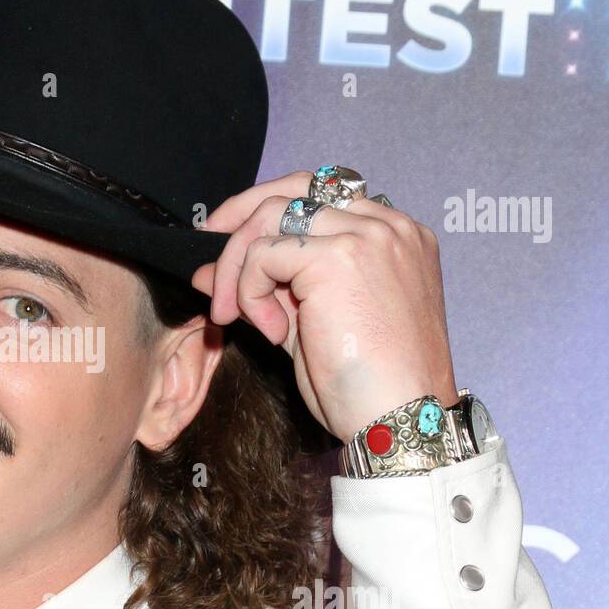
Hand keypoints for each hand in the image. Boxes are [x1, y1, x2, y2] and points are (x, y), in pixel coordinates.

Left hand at [189, 171, 458, 440]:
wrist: (401, 419)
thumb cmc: (367, 386)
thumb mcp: (312, 324)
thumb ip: (270, 288)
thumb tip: (208, 270)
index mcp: (393, 236)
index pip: (321, 194)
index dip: (267, 215)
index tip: (229, 243)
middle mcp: (387, 226)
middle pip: (294, 188)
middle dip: (239, 218)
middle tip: (207, 261)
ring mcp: (365, 236)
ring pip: (271, 216)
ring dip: (236, 266)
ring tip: (234, 316)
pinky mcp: (338, 257)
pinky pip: (263, 254)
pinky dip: (250, 291)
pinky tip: (271, 332)